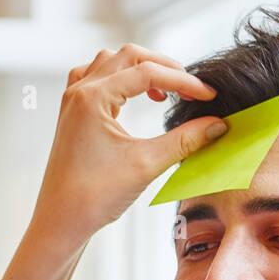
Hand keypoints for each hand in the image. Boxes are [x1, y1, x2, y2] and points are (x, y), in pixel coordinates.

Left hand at [0, 44, 225, 279]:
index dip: (184, 82)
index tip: (209, 96)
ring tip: (163, 93)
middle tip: (190, 90)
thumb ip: (185, 140)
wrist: (60, 222)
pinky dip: (119, 79)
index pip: (148, 73)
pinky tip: (132, 96)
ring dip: (141, 69)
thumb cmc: (94, 197)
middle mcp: (79, 92)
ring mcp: (72, 101)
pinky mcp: (71, 114)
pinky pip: (95, 78)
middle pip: (129, 57)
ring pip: (111, 62)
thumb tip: (218, 124)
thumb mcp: (146, 165)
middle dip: (164, 68)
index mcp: (93, 97)